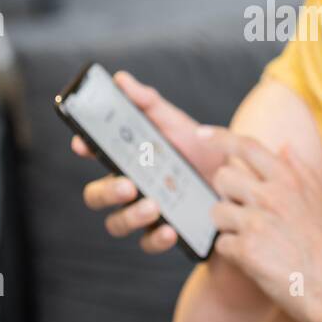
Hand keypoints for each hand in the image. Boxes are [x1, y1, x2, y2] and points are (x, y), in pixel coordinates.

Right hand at [72, 71, 226, 253]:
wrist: (238, 180)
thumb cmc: (200, 149)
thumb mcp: (178, 123)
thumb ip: (149, 103)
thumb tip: (121, 79)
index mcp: (126, 157)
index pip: (94, 152)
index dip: (84, 146)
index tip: (83, 143)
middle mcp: (129, 187)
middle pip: (97, 195)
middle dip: (106, 192)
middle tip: (127, 185)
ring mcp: (144, 212)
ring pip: (117, 223)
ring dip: (129, 216)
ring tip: (152, 205)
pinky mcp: (164, 233)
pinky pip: (149, 242)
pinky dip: (157, 238)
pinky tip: (170, 229)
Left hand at [201, 128, 321, 321]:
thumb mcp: (320, 201)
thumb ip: (300, 170)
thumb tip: (284, 145)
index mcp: (289, 180)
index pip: (247, 146)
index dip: (220, 137)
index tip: (201, 134)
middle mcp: (273, 195)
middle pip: (223, 177)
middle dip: (226, 195)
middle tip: (243, 214)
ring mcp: (258, 221)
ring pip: (216, 211)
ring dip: (227, 228)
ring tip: (251, 240)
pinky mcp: (247, 249)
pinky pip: (220, 244)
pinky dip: (232, 254)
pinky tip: (254, 260)